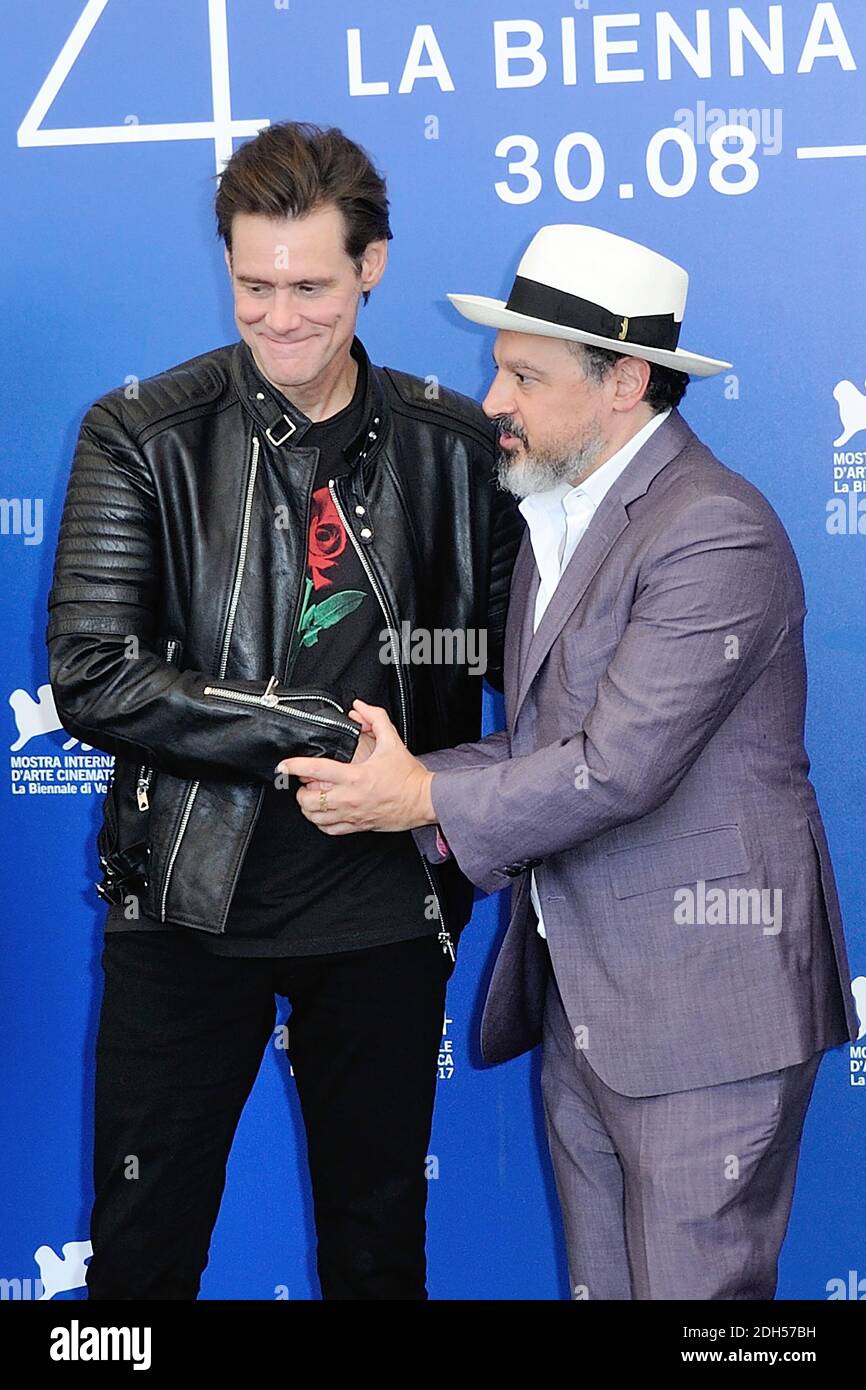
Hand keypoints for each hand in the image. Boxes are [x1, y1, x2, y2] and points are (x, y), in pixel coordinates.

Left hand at [275, 699, 435, 833]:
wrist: (423, 800)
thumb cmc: (408, 775)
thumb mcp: (393, 741)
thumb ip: (375, 719)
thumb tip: (359, 707)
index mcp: (355, 776)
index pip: (316, 770)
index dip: (295, 766)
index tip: (284, 765)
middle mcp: (349, 798)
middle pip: (308, 799)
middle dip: (301, 789)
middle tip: (306, 781)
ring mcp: (352, 815)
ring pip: (315, 817)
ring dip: (308, 806)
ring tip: (312, 796)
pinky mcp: (357, 826)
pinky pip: (329, 829)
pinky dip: (320, 821)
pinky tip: (323, 812)